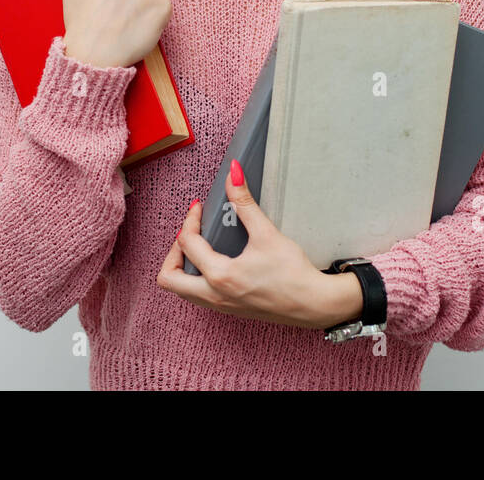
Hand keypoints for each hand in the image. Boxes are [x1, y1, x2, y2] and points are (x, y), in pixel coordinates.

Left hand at [157, 159, 364, 329]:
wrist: (314, 304)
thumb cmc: (293, 273)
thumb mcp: (267, 234)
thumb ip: (245, 202)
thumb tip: (233, 174)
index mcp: (220, 276)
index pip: (187, 243)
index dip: (190, 219)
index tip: (199, 207)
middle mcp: (214, 295)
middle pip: (169, 278)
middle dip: (173, 252)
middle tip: (188, 234)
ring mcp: (221, 306)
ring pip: (182, 290)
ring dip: (182, 268)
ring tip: (198, 247)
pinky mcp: (231, 309)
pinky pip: (198, 296)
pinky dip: (196, 278)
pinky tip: (215, 261)